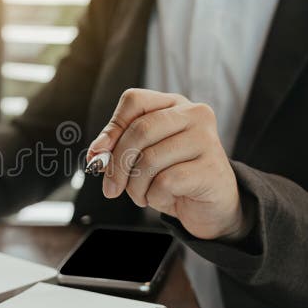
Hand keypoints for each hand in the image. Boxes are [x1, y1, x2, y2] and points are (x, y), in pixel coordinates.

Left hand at [87, 89, 244, 239]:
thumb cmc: (174, 177)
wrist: (212, 206)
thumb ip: (120, 148)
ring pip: (149, 160)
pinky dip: (156, 197)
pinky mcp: (211, 168)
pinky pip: (165, 182)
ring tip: (144, 196)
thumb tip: (96, 153)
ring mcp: (206, 139)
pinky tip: (166, 199)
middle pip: (140, 130)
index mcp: (174, 104)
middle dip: (117, 164)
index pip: (134, 101)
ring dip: (136, 187)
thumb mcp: (143, 156)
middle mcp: (194, 114)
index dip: (112, 128)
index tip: (97, 154)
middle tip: (110, 188)